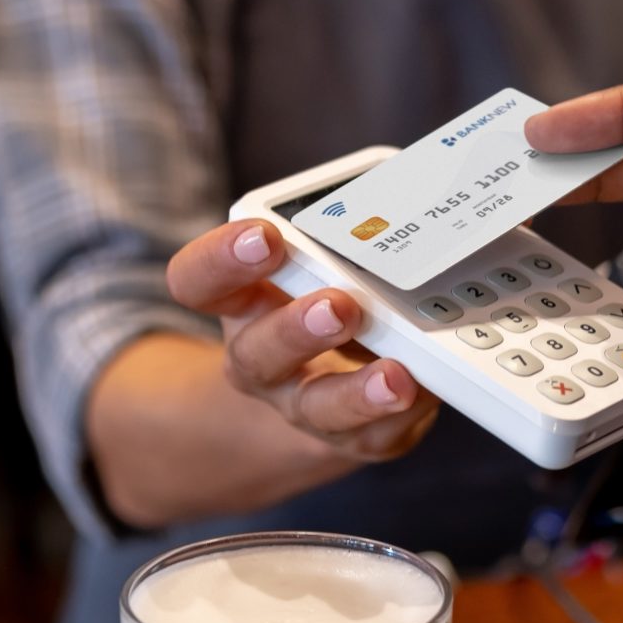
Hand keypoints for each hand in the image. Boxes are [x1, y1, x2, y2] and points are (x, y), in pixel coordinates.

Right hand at [165, 220, 439, 465]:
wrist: (334, 389)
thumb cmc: (330, 298)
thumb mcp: (324, 260)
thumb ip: (350, 230)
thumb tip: (417, 187)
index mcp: (242, 300)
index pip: (198, 280)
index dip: (222, 259)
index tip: (264, 234)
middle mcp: (261, 356)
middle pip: (255, 351)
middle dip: (296, 328)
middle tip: (338, 303)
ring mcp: (303, 403)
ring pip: (315, 406)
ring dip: (353, 391)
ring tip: (393, 375)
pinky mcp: (354, 436)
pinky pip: (374, 435)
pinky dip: (403, 415)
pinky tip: (424, 391)